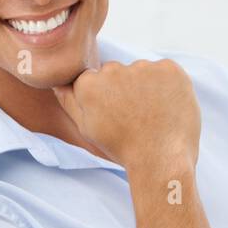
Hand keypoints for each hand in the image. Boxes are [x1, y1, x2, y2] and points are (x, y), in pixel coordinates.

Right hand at [52, 58, 200, 168]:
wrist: (160, 160)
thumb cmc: (122, 148)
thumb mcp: (88, 129)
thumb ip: (70, 102)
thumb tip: (58, 82)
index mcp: (88, 83)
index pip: (93, 80)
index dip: (105, 100)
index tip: (114, 116)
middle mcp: (112, 69)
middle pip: (117, 73)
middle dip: (123, 89)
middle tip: (134, 117)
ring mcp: (142, 66)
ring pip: (141, 72)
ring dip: (145, 87)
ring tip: (152, 115)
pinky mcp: (169, 68)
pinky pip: (165, 71)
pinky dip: (167, 86)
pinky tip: (166, 107)